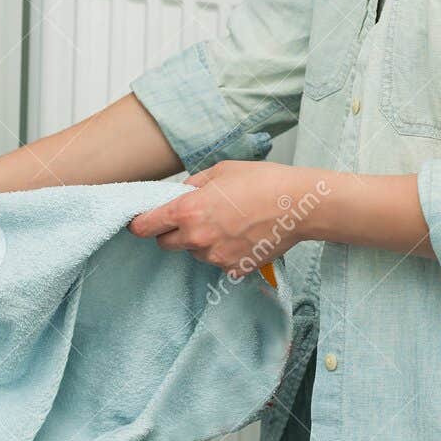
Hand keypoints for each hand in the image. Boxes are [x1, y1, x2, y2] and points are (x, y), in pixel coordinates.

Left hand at [126, 161, 329, 279]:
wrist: (300, 205)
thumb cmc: (263, 182)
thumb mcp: (220, 171)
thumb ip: (192, 185)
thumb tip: (178, 193)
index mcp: (188, 211)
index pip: (146, 227)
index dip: (140, 223)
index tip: (141, 222)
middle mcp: (197, 238)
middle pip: (166, 243)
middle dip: (171, 232)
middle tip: (192, 217)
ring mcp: (215, 257)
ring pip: (193, 253)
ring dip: (200, 241)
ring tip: (227, 222)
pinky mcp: (234, 269)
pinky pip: (217, 261)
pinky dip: (222, 251)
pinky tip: (241, 235)